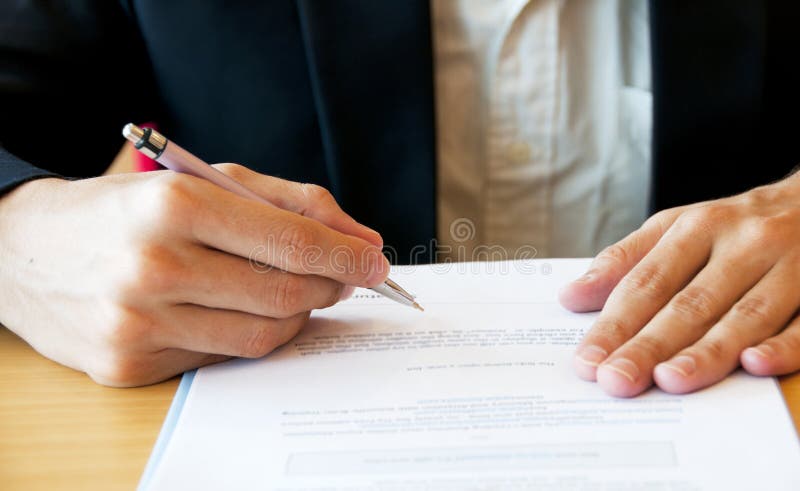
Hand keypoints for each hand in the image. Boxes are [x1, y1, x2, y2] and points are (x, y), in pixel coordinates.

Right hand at [0, 164, 387, 385]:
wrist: (26, 250)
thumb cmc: (129, 209)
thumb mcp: (206, 182)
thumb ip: (291, 204)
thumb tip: (362, 241)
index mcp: (176, 206)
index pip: (293, 243)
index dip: (347, 256)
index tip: (377, 263)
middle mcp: (154, 266)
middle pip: (286, 294)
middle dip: (331, 287)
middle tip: (343, 278)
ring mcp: (139, 322)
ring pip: (263, 335)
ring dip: (297, 315)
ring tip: (292, 291)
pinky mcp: (130, 364)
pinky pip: (223, 356)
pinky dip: (247, 333)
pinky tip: (235, 309)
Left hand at [560, 171, 799, 396]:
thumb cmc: (735, 225)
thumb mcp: (677, 226)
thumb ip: (625, 262)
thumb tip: (570, 297)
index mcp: (697, 227)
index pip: (647, 282)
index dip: (615, 323)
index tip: (588, 361)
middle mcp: (743, 243)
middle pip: (690, 302)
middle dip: (650, 345)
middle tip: (616, 380)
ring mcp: (791, 266)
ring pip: (744, 315)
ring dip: (707, 350)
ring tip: (669, 380)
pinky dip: (784, 344)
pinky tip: (754, 364)